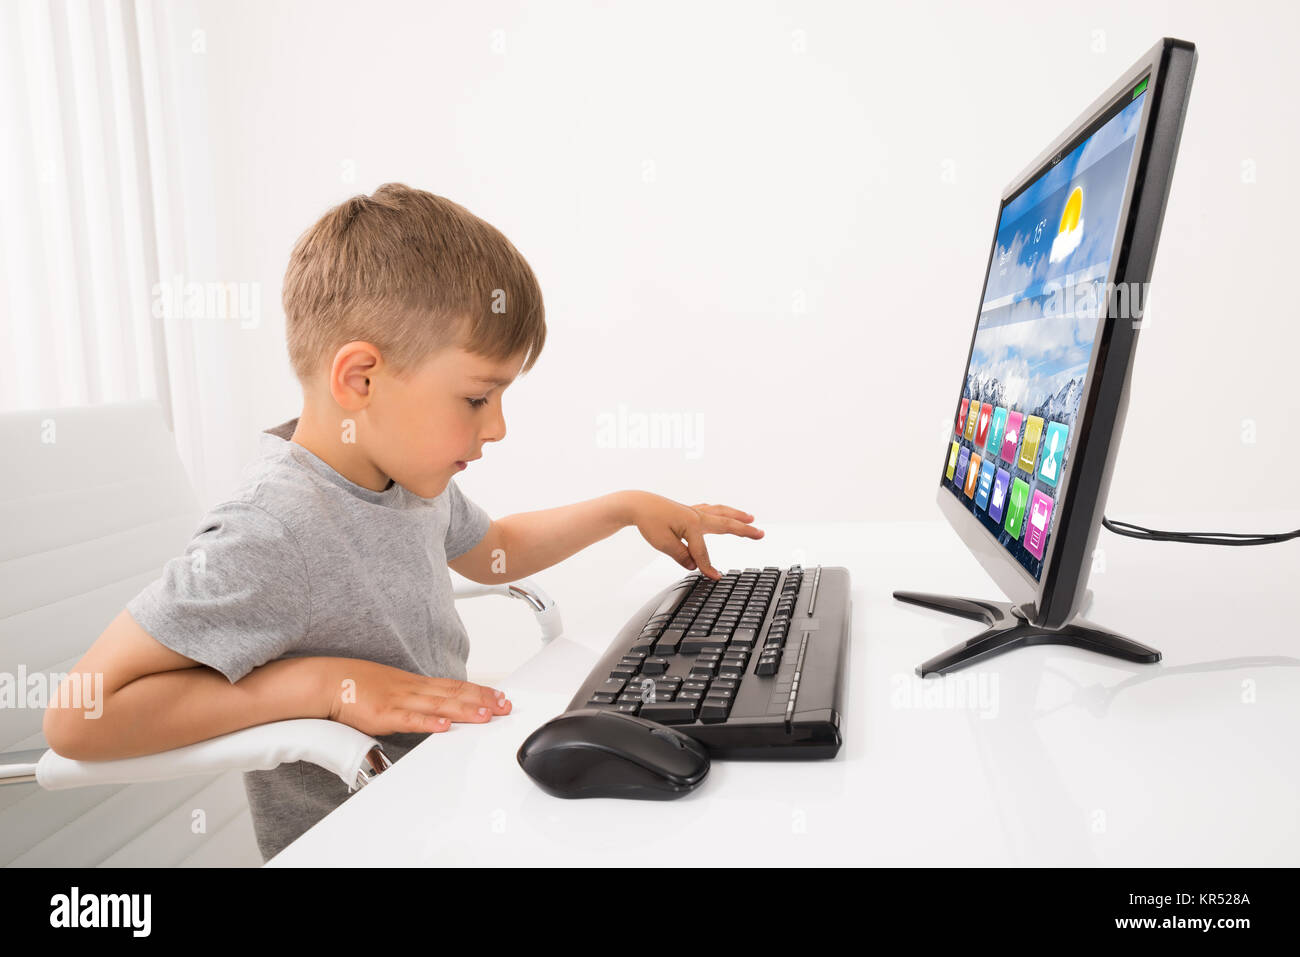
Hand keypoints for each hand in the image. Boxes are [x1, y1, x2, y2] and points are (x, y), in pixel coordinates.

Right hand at [316, 657, 511, 735]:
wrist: (326, 682)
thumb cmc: (354, 685)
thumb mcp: (390, 688)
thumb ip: (411, 701)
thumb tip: (431, 711)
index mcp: (413, 683)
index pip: (454, 686)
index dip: (478, 692)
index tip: (499, 697)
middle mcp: (411, 689)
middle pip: (453, 694)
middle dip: (481, 700)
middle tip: (504, 706)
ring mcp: (398, 701)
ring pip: (438, 705)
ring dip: (464, 710)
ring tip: (486, 715)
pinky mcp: (382, 715)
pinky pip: (408, 719)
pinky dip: (428, 723)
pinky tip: (444, 727)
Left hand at [623, 492, 763, 579]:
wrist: (637, 504)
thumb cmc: (649, 521)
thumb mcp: (663, 544)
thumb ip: (682, 555)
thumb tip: (694, 564)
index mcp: (692, 524)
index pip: (702, 552)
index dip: (708, 567)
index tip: (715, 578)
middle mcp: (697, 516)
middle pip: (726, 524)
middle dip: (744, 530)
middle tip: (761, 533)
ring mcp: (694, 511)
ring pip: (722, 513)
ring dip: (738, 516)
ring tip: (751, 518)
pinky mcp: (688, 510)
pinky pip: (711, 510)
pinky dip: (722, 512)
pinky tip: (724, 513)